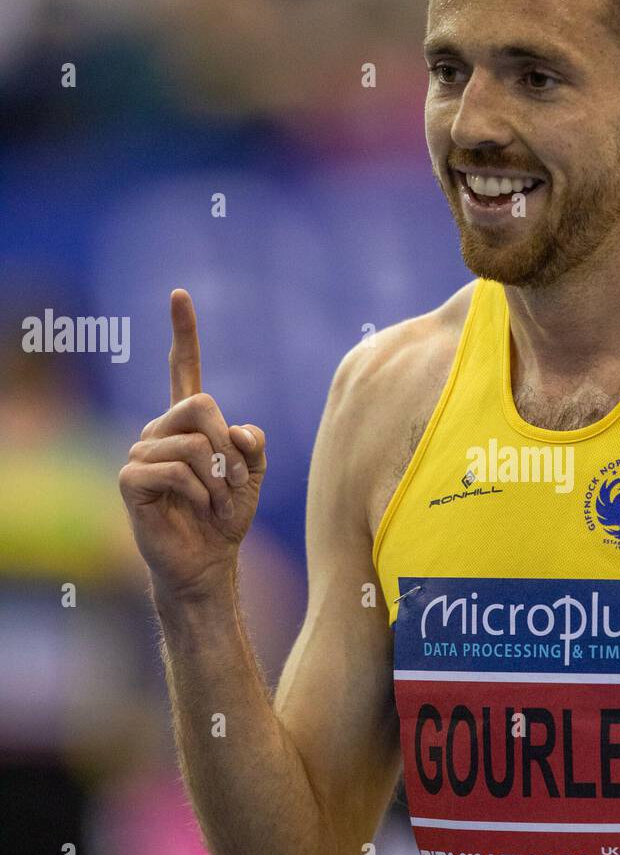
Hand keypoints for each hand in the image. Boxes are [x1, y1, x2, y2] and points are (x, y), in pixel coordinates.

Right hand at [118, 289, 266, 600]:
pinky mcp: (131, 478)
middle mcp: (159, 429)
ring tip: (216, 502)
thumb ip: (253, 444)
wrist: (207, 560)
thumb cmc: (226, 517)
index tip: (179, 294)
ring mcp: (140, 451)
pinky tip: (197, 509)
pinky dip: (201, 493)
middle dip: (230, 447)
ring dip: (221, 480)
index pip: (184, 369)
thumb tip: (238, 430)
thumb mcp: (253, 475)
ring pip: (195, 444)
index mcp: (188, 422)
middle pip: (202, 406)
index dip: (184, 332)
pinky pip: (178, 470)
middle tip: (233, 482)